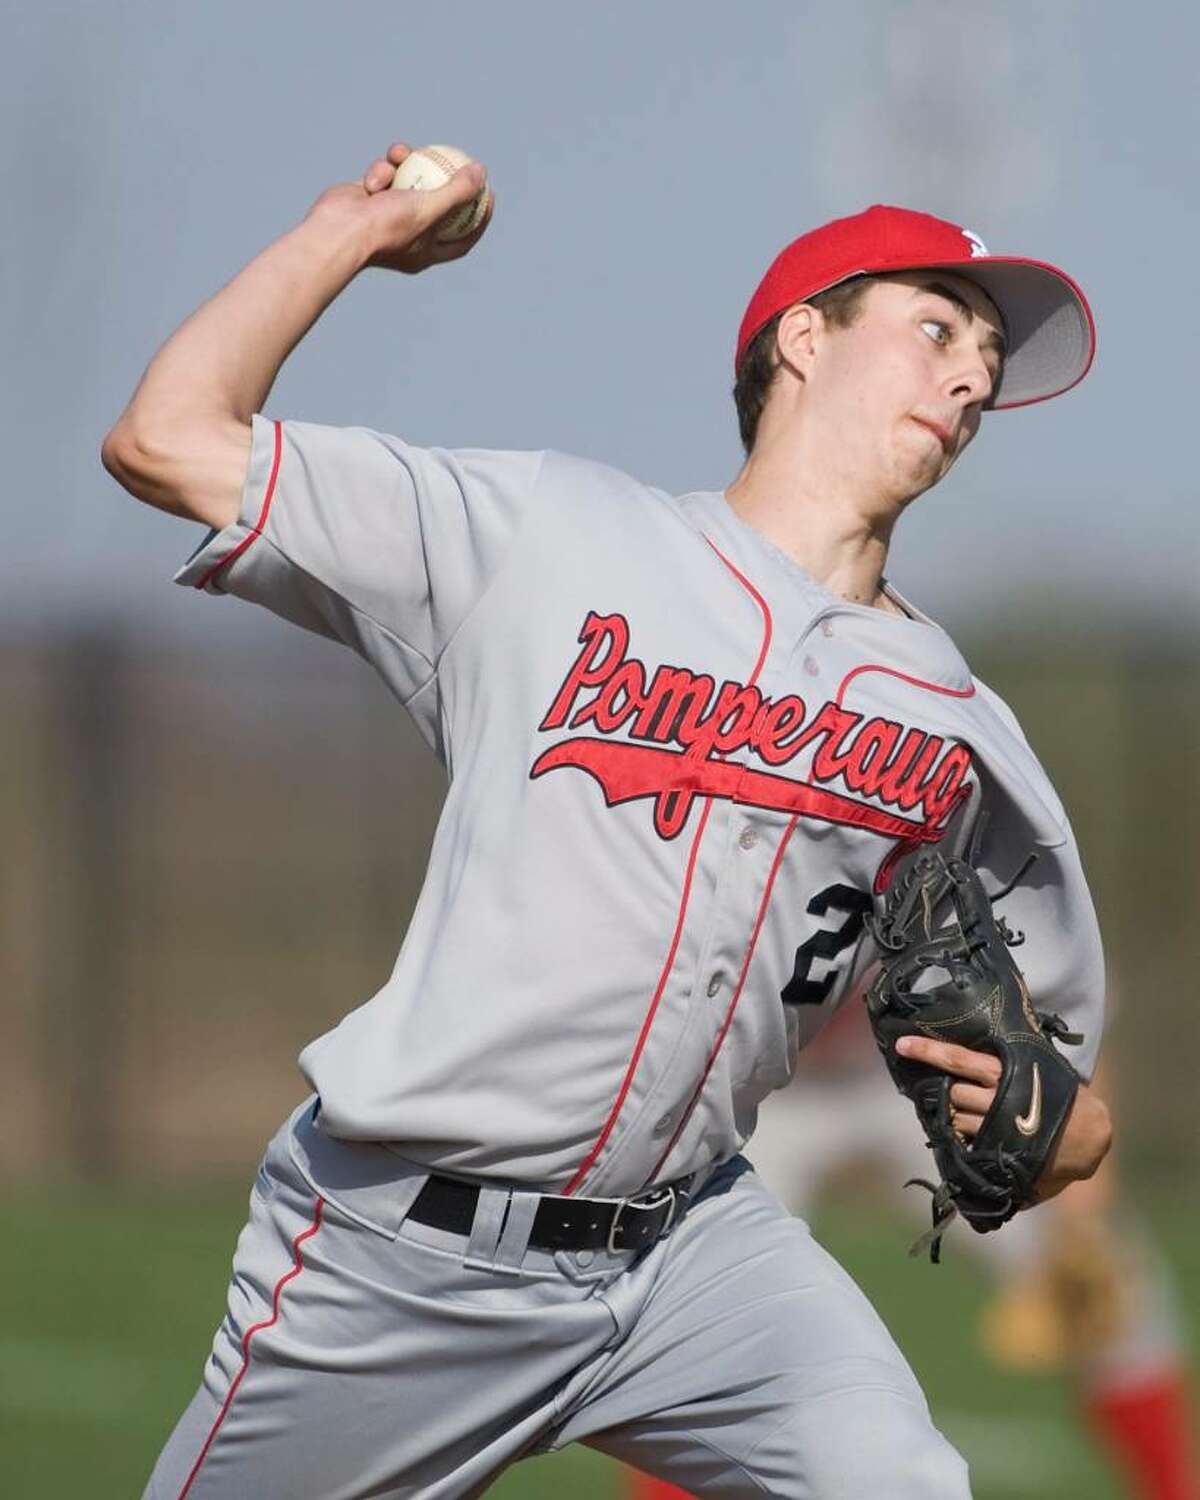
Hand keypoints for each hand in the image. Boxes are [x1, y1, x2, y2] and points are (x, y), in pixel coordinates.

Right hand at [305, 142, 492, 274]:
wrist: (338, 231)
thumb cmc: (385, 228)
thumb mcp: (429, 208)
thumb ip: (458, 191)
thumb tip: (481, 173)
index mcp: (426, 250)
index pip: (462, 238)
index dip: (479, 219)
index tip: (489, 196)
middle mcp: (408, 235)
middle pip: (437, 205)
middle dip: (445, 181)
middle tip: (459, 161)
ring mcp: (387, 215)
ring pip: (408, 179)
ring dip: (404, 162)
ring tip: (400, 153)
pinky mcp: (369, 197)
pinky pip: (384, 173)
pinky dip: (380, 170)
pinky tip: (374, 176)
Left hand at [895, 1035, 1112, 1204]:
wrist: (1090, 1135)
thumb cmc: (1060, 1095)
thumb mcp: (1035, 1067)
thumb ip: (1004, 1061)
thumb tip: (973, 1052)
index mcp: (1004, 1071)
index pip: (958, 1058)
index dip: (928, 1050)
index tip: (902, 1044)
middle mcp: (998, 1095)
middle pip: (952, 1093)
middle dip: (951, 1097)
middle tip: (962, 1100)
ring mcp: (998, 1123)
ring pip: (957, 1119)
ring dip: (958, 1120)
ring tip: (976, 1121)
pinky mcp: (1001, 1148)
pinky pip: (967, 1144)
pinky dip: (965, 1142)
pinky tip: (976, 1140)